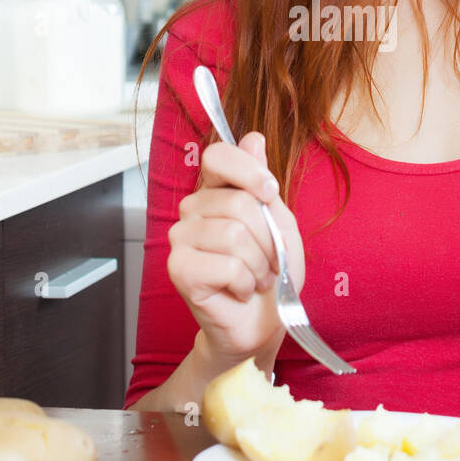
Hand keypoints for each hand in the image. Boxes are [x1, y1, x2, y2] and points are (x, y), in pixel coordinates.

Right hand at [167, 131, 304, 366]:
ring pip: (235, 235)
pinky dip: (245, 282)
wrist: (261, 322)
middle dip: (268, 238)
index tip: (270, 192)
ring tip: (256, 277)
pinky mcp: (178, 268)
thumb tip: (252, 138)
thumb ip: (263, 184)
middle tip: (269, 260)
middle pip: (239, 203)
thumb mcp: (280, 223)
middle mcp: (192, 209)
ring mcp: (181, 238)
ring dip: (259, 264)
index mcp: (216, 191)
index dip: (247, 170)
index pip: (218, 155)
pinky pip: (226, 265)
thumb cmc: (271, 272)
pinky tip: (239, 290)